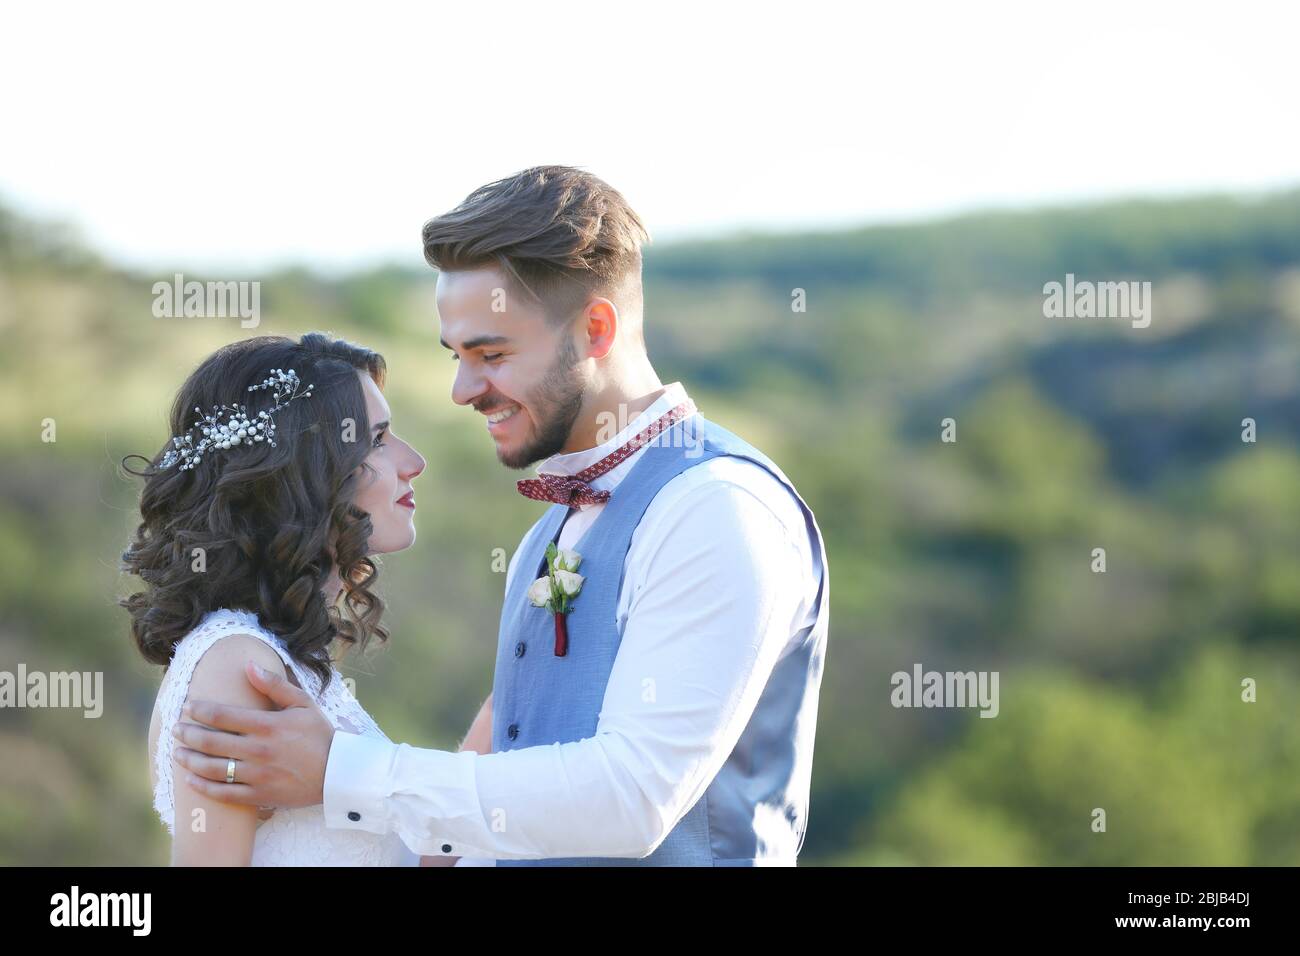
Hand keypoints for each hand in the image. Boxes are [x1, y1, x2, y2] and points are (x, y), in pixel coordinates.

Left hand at [172, 661, 334, 808]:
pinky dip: (203, 788)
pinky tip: (191, 780)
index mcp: (268, 725)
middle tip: (176, 729)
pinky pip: (223, 794)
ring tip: (177, 753)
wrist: (338, 774)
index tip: (187, 708)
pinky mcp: (259, 797)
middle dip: (187, 733)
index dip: (199, 710)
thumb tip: (248, 665)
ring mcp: (258, 775)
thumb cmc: (319, 735)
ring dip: (189, 760)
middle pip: (210, 741)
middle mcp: (259, 750)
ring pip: (212, 769)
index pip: (222, 715)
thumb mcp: (303, 703)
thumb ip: (274, 684)